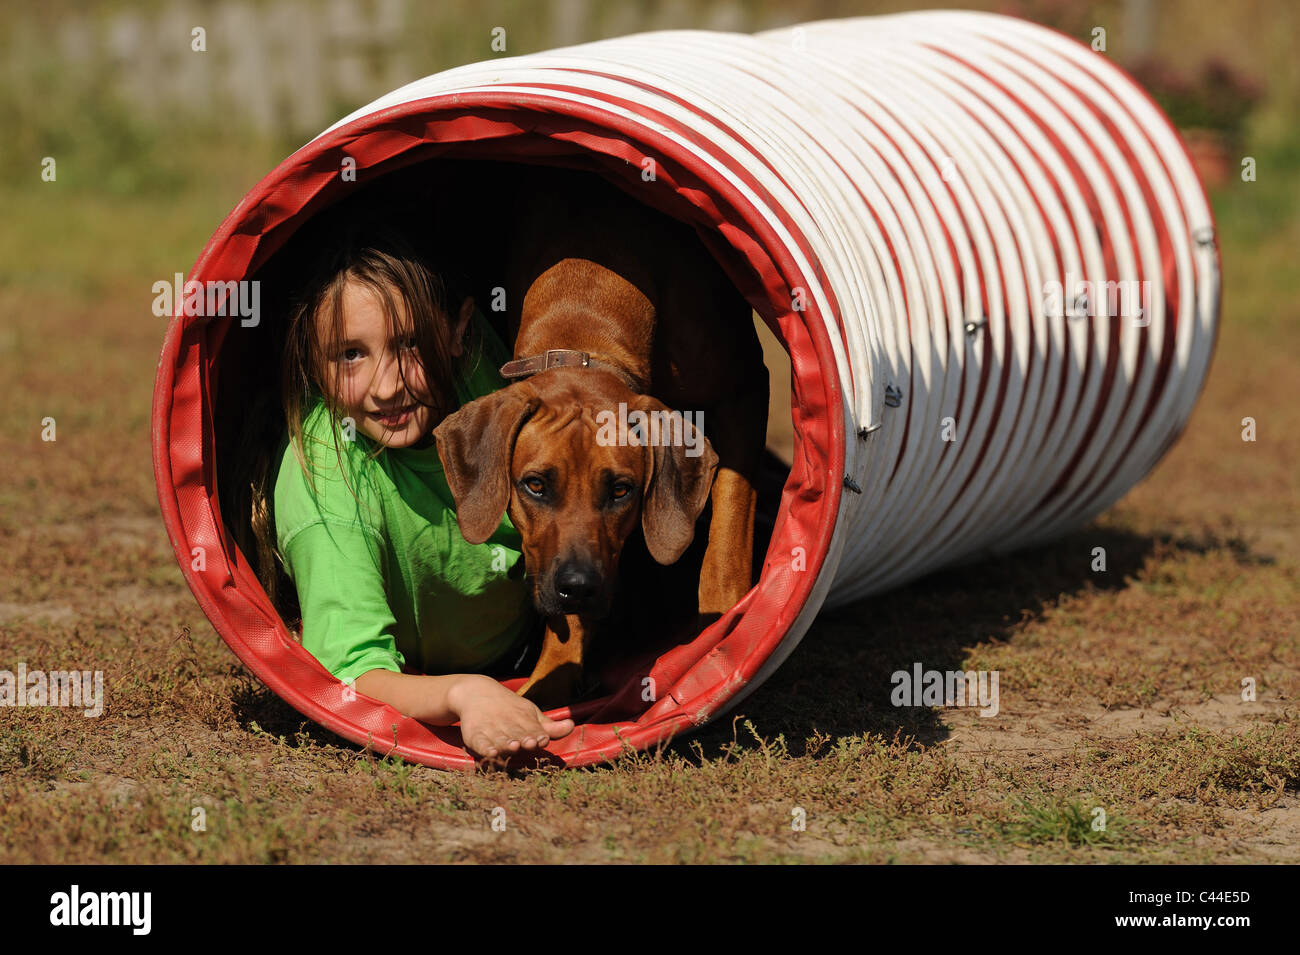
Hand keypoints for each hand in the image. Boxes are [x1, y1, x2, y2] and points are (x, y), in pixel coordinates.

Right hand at [448, 674, 574, 759]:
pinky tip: (490, 752)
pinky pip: (479, 743)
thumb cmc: (511, 709)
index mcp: (524, 720)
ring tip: (513, 746)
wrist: (476, 693)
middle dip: (524, 739)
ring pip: (499, 739)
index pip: (533, 730)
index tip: (542, 739)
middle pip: (517, 735)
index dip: (538, 735)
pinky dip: (484, 747)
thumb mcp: (531, 714)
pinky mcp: (474, 735)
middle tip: (530, 743)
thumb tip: (572, 725)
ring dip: (506, 743)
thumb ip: (550, 727)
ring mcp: (491, 730)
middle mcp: (508, 725)